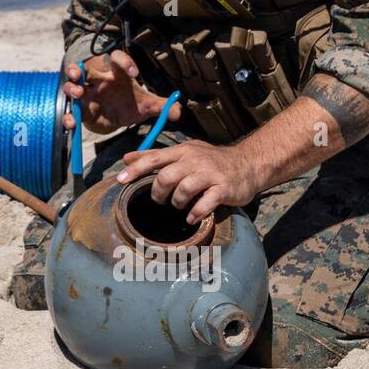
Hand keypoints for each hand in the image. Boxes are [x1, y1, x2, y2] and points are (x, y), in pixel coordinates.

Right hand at [61, 51, 180, 134]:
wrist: (117, 117)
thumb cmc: (130, 104)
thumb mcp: (147, 105)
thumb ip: (162, 107)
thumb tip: (178, 111)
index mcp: (117, 75)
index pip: (118, 60)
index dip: (125, 62)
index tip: (134, 73)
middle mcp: (98, 82)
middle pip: (84, 69)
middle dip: (78, 70)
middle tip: (79, 74)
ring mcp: (87, 96)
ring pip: (72, 86)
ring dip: (71, 88)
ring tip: (76, 94)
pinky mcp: (81, 111)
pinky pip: (71, 112)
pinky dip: (69, 117)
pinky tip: (71, 123)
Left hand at [117, 140, 263, 223]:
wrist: (248, 164)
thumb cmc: (210, 160)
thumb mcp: (184, 152)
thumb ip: (155, 156)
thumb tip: (127, 158)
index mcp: (182, 151)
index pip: (154, 158)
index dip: (136, 169)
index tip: (120, 180)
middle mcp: (195, 160)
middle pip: (166, 176)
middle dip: (158, 193)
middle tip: (159, 200)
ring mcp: (210, 174)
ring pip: (184, 190)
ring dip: (176, 203)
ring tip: (178, 207)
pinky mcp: (224, 188)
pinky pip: (205, 203)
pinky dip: (194, 213)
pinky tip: (192, 217)